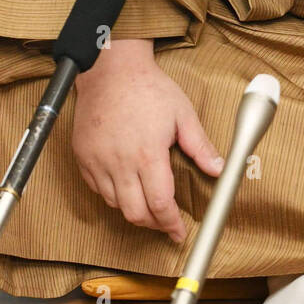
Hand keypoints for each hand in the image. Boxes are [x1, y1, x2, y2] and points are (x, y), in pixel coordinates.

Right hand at [72, 39, 222, 243]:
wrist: (111, 71)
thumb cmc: (149, 89)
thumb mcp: (183, 113)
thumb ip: (200, 146)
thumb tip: (220, 170)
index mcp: (147, 154)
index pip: (161, 205)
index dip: (172, 224)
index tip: (179, 232)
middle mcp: (119, 163)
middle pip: (135, 213)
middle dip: (154, 224)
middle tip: (167, 222)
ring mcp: (97, 162)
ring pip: (114, 205)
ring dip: (134, 210)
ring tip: (149, 203)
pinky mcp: (83, 158)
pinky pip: (97, 189)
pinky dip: (114, 195)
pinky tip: (127, 185)